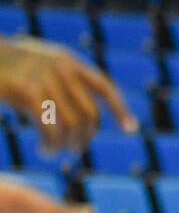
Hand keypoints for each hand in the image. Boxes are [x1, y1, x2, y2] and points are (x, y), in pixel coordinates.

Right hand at [0, 36, 137, 150]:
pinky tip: (45, 150)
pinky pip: (50, 127)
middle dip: (85, 138)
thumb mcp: (36, 63)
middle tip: (74, 150)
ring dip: (65, 146)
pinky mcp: (26, 90)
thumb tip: (85, 118)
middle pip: (90, 115)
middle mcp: (60, 67)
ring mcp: (44, 77)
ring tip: (53, 152)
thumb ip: (62, 80)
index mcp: (67, 60)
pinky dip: (50, 145)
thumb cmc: (4, 67)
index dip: (120, 109)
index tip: (131, 130)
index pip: (104, 87)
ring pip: (72, 125)